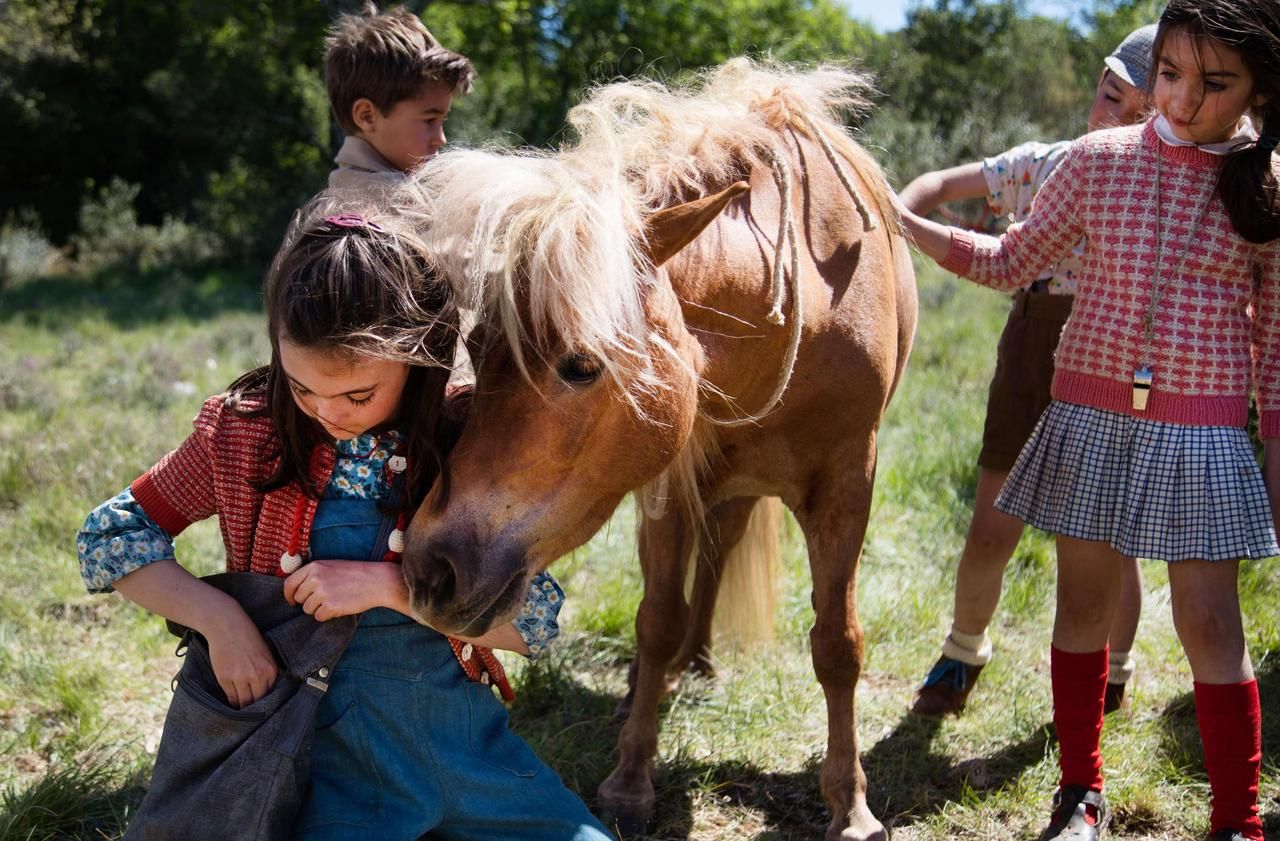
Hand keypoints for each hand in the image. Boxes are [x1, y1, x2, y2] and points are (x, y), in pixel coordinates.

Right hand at [205, 609, 277, 708]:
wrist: (227, 626)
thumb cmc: (247, 638)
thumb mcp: (265, 654)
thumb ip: (267, 672)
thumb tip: (267, 691)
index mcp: (270, 670)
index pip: (269, 694)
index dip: (264, 700)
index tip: (260, 703)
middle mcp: (257, 676)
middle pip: (257, 701)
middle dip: (253, 705)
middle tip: (250, 708)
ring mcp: (240, 678)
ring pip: (243, 702)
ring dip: (242, 704)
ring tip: (241, 705)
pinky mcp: (225, 678)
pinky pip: (231, 696)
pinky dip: (232, 699)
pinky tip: (232, 698)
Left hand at [284, 559, 403, 620]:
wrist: (377, 581)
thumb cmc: (355, 573)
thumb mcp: (331, 566)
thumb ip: (313, 575)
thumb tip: (297, 590)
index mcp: (314, 566)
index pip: (289, 583)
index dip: (288, 594)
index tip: (292, 601)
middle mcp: (315, 579)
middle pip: (299, 598)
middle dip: (308, 601)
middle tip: (324, 599)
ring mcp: (323, 593)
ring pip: (308, 609)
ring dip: (318, 609)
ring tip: (334, 600)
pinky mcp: (331, 606)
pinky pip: (319, 617)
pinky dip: (327, 615)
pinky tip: (339, 607)